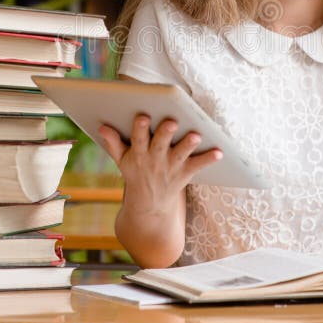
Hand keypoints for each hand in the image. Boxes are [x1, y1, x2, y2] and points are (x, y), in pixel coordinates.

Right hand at [98, 114, 222, 214]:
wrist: (149, 205)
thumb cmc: (136, 172)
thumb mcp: (121, 161)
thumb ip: (113, 143)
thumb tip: (103, 127)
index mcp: (138, 154)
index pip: (138, 139)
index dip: (140, 129)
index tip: (143, 116)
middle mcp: (155, 160)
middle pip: (160, 145)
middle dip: (165, 133)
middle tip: (171, 121)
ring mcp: (170, 168)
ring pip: (180, 154)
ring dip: (188, 145)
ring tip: (196, 135)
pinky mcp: (184, 174)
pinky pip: (197, 166)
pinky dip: (208, 159)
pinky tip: (219, 152)